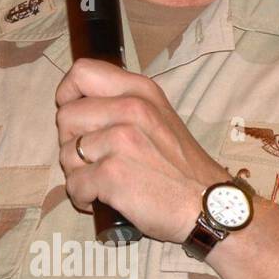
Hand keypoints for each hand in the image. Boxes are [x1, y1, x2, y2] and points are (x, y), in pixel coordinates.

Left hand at [55, 58, 230, 242]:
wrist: (212, 207)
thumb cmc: (181, 168)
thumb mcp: (160, 118)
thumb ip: (124, 104)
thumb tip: (77, 103)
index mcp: (141, 91)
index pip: (81, 72)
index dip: (67, 95)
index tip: (76, 117)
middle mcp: (131, 109)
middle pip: (65, 116)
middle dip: (71, 142)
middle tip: (94, 160)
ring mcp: (121, 140)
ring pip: (65, 153)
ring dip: (78, 174)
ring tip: (103, 182)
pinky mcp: (112, 173)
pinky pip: (73, 185)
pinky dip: (83, 197)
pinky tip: (103, 200)